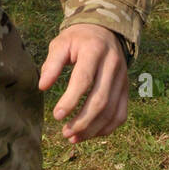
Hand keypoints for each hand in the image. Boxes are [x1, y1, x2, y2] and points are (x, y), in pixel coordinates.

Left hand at [38, 24, 128, 144]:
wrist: (104, 31)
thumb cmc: (78, 39)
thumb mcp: (61, 43)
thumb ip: (52, 63)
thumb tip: (42, 87)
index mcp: (94, 50)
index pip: (84, 80)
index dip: (70, 100)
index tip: (56, 115)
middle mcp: (112, 65)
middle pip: (100, 100)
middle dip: (82, 121)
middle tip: (65, 133)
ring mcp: (122, 78)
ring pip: (112, 111)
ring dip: (93, 129)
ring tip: (73, 137)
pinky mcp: (126, 89)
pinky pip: (120, 114)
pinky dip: (107, 128)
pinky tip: (90, 134)